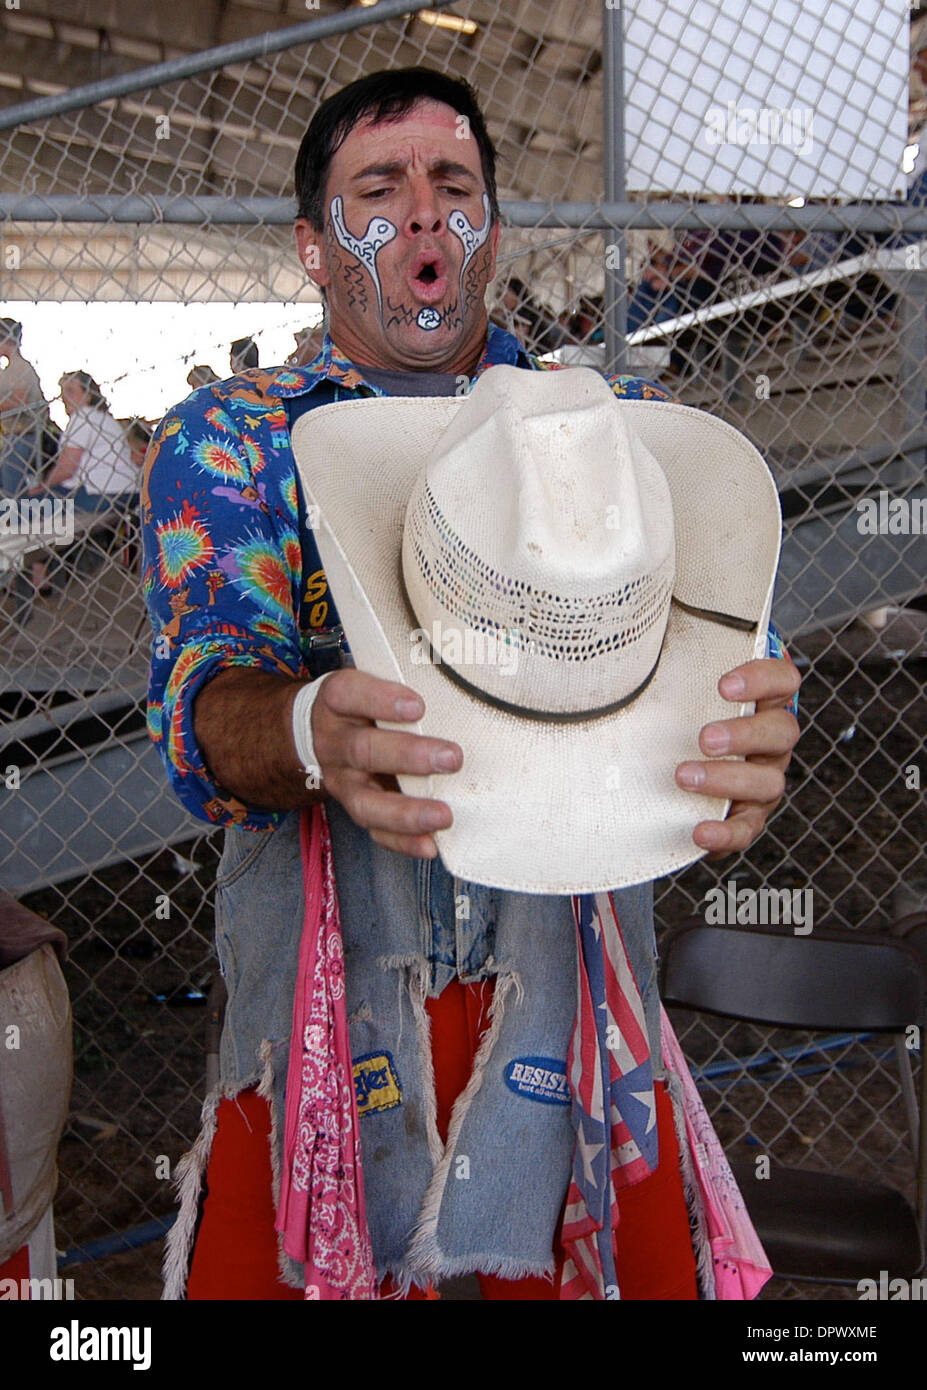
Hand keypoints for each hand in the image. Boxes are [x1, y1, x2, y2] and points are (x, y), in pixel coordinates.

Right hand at [310, 668, 461, 859]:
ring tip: (443, 815)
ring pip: (365, 801)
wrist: (318, 731)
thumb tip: (466, 678)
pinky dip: (402, 841)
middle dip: (409, 756)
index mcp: (337, 701)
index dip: (381, 700)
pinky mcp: (355, 807)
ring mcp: (342, 780)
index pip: (349, 694)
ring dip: (406, 811)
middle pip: (364, 751)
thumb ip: (403, 681)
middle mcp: (335, 742)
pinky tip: (430, 844)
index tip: (417, 705)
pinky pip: (375, 830)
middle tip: (451, 758)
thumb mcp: (372, 680)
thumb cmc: (363, 702)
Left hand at [674, 657, 800, 857]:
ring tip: (683, 775)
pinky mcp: (744, 814)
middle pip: (781, 733)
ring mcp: (761, 777)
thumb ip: (667, 639)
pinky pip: (747, 829)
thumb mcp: (674, 665)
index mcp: (763, 696)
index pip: (783, 679)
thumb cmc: (676, 696)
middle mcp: (770, 738)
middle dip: (743, 735)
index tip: (723, 684)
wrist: (666, 747)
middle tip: (703, 737)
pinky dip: (727, 834)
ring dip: (728, 779)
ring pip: (768, 782)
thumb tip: (630, 602)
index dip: (761, 680)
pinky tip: (700, 831)